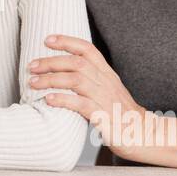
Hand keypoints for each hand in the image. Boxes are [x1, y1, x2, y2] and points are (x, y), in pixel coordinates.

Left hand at [28, 34, 143, 155]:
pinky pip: (81, 105)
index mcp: (107, 74)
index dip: (66, 41)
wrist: (145, 136)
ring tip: (33, 83)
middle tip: (31, 66)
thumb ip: (90, 80)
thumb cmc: (121, 114)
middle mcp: (106, 83)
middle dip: (51, 62)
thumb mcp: (108, 91)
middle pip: (77, 63)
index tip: (47, 40)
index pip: (87, 49)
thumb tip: (63, 74)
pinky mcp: (104, 117)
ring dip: (51, 80)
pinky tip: (48, 100)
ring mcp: (106, 99)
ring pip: (76, 81)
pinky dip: (63, 100)